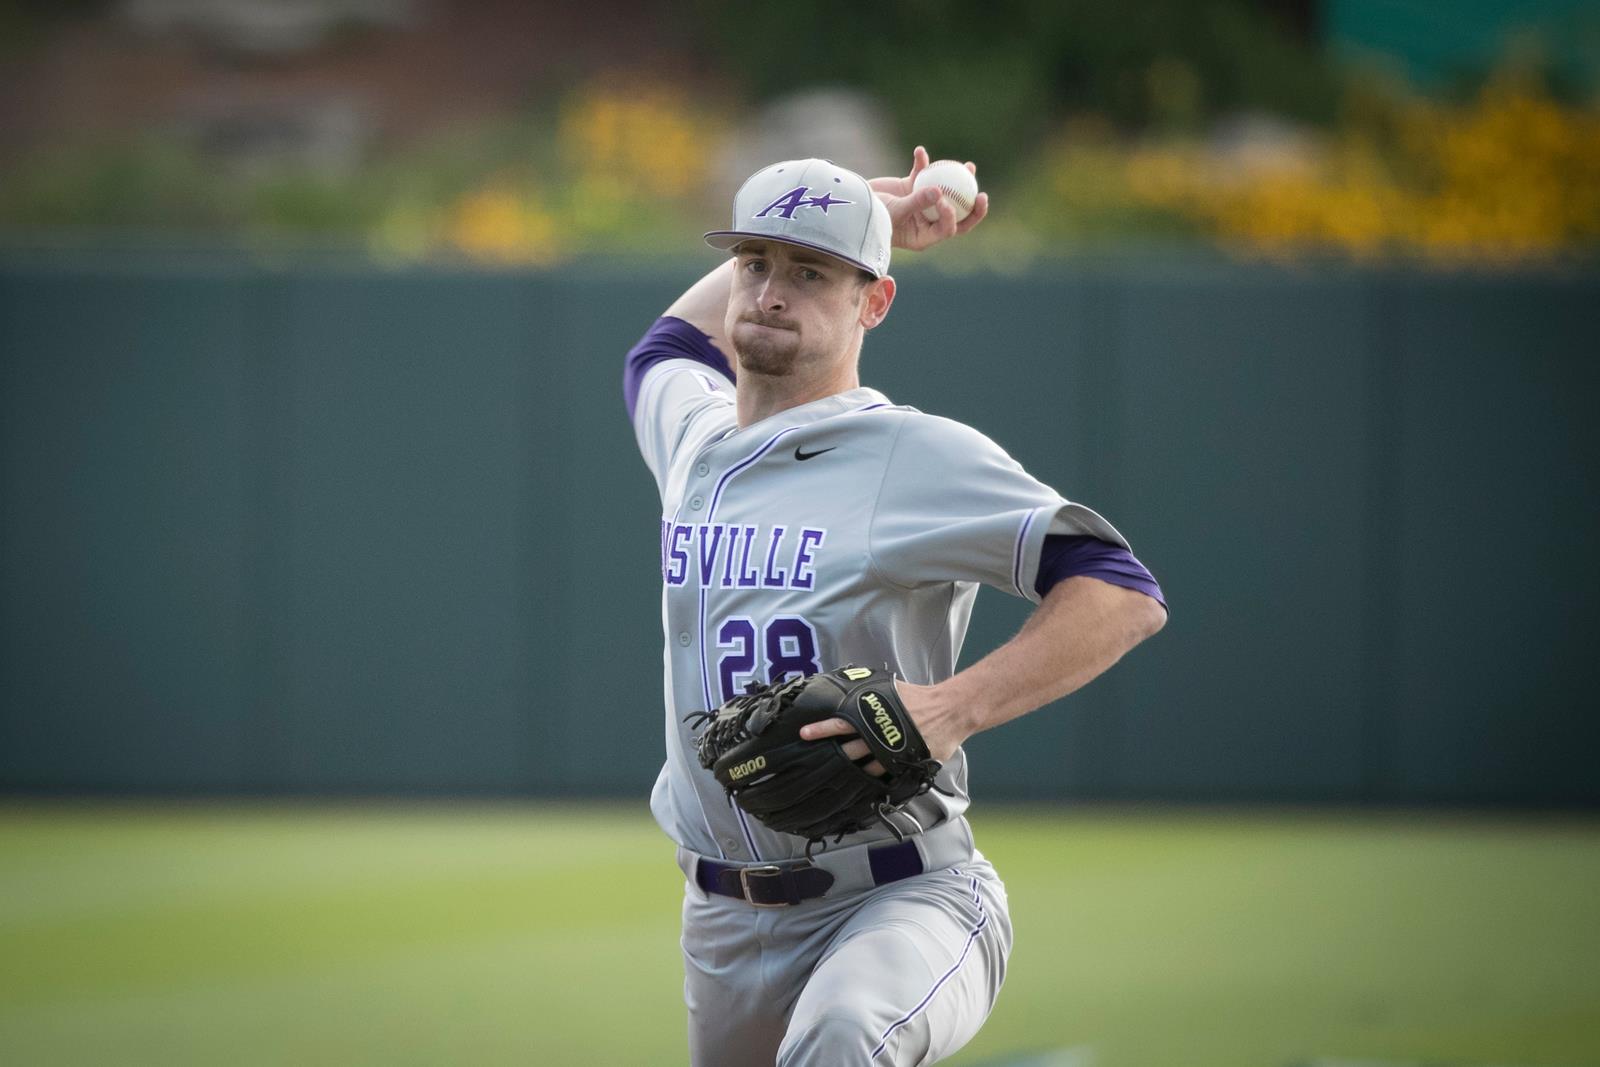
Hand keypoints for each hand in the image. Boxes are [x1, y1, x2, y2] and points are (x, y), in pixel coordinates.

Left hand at [798, 677, 965, 774]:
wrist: (949, 711)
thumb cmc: (918, 698)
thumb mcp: (889, 688)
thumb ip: (868, 691)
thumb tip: (849, 684)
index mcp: (872, 715)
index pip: (841, 722)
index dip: (821, 729)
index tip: (804, 733)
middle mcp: (878, 735)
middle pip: (848, 750)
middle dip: (832, 756)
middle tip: (815, 762)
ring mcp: (890, 753)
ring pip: (864, 767)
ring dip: (851, 771)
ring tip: (836, 777)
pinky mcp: (902, 765)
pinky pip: (883, 776)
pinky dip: (872, 778)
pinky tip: (862, 784)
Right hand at [869, 145, 988, 252]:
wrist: (851, 206)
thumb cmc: (870, 216)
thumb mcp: (895, 211)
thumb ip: (917, 202)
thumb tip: (939, 191)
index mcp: (925, 236)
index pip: (948, 228)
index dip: (953, 216)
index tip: (944, 202)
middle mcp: (927, 222)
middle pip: (956, 215)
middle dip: (972, 206)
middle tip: (981, 194)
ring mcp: (921, 204)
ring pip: (946, 192)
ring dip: (957, 179)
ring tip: (969, 167)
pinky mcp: (912, 187)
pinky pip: (922, 174)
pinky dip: (921, 163)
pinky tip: (919, 152)